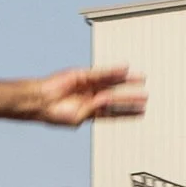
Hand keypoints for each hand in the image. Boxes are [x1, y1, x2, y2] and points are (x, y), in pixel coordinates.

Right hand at [10, 65, 144, 127]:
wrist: (39, 102)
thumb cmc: (54, 114)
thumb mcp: (78, 117)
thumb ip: (94, 108)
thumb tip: (108, 100)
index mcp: (89, 112)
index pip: (113, 113)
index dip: (127, 112)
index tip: (141, 112)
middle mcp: (90, 98)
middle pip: (115, 97)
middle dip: (131, 97)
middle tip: (146, 96)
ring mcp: (86, 86)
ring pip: (111, 83)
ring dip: (126, 82)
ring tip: (141, 80)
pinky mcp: (81, 75)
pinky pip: (100, 72)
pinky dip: (113, 70)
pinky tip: (125, 69)